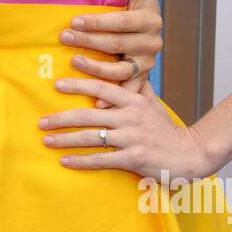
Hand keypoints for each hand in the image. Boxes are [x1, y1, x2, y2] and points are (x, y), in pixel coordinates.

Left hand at [38, 75, 212, 182]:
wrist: (190, 154)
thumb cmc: (167, 129)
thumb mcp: (153, 104)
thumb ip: (137, 88)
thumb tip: (127, 71)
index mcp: (133, 101)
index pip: (101, 87)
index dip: (78, 83)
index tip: (57, 83)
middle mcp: (130, 117)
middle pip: (88, 114)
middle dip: (61, 117)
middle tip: (40, 120)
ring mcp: (131, 138)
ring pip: (90, 137)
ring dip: (65, 139)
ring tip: (46, 140)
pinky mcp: (133, 158)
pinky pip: (101, 159)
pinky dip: (81, 161)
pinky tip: (65, 161)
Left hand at [59, 0, 161, 108]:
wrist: (149, 38)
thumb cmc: (138, 12)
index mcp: (151, 21)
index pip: (122, 22)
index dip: (98, 22)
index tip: (75, 21)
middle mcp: (152, 44)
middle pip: (117, 44)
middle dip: (88, 41)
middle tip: (64, 37)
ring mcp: (147, 64)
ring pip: (119, 68)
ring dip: (95, 68)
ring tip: (73, 62)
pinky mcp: (141, 79)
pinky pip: (126, 90)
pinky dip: (112, 99)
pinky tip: (95, 104)